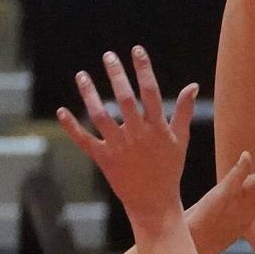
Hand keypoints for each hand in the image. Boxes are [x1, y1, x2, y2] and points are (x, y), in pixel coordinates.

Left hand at [57, 47, 194, 224]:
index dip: (143, 69)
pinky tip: (62, 111)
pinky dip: (71, 126)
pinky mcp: (104, 159)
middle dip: (116, 74)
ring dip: (90, 94)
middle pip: (124, 99)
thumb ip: (183, 111)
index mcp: (157, 128)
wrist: (155, 203)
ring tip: (81, 75)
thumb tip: (192, 85)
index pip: (150, 92)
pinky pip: (84, 140)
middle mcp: (137, 134)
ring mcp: (119, 146)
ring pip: (100, 115)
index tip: (136, 50)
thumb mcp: (181, 140)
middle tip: (108, 56)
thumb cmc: (169, 170)